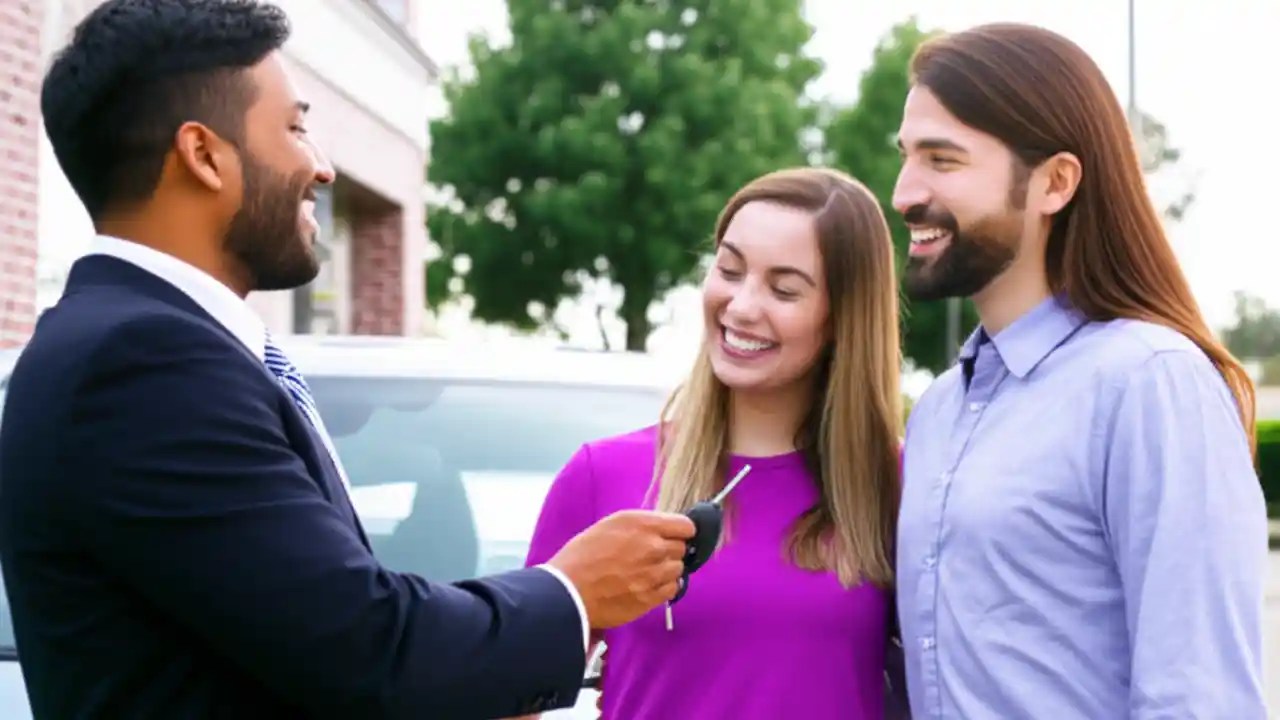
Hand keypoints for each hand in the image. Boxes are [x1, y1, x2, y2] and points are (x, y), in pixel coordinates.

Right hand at [547, 509, 693, 628]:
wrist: (568, 592)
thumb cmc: (581, 557)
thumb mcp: (609, 526)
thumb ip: (640, 526)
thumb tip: (662, 530)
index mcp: (641, 524)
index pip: (685, 526)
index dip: (680, 531)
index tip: (674, 536)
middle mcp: (652, 546)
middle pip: (682, 548)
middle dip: (670, 550)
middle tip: (650, 556)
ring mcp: (654, 573)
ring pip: (678, 569)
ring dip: (667, 570)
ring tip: (645, 572)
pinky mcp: (651, 597)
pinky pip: (673, 589)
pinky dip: (664, 587)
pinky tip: (647, 585)